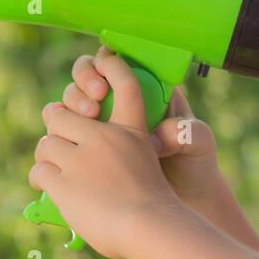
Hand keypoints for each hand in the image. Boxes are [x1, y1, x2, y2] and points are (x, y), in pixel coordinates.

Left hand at [29, 53, 182, 258]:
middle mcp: (103, 136)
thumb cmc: (155, 206)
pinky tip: (50, 187)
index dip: (112, 66)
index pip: (125, 83)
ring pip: (45, 143)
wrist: (149, 227)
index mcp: (131, 129)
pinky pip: (39, 170)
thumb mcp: (150, 166)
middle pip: (61, 112)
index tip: (105, 60)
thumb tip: (109, 156)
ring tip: (55, 170)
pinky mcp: (63, 181)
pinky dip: (42, 178)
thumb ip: (129, 153)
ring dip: (47, 156)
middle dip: (56, 124)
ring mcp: (81, 157)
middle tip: (60, 140)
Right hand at [61, 46, 224, 208]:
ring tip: (88, 117)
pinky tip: (67, 140)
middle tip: (95, 101)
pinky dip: (60, 130)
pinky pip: (65, 131)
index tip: (106, 80)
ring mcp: (102, 123)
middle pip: (88, 74)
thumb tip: (156, 137)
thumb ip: (183, 132)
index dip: (105, 62)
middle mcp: (120, 101)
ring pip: (72, 100)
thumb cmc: (194, 164)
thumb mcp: (197, 143)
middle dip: (84, 80)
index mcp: (149, 88)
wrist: (182, 198)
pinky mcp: (87, 146)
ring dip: (71, 104)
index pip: (118, 61)